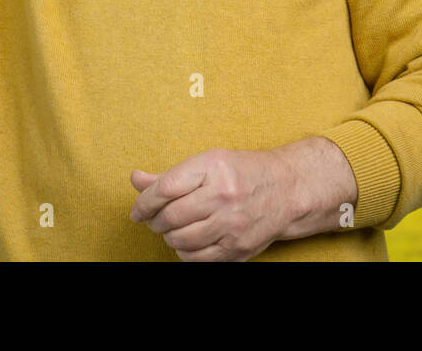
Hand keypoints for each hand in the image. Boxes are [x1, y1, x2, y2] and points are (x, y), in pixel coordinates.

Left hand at [129, 148, 298, 261]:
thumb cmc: (242, 172)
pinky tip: (188, 241)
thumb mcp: (207, 163)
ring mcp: (232, 225)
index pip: (165, 188)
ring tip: (173, 228)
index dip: (144, 202)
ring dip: (168, 236)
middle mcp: (223, 196)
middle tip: (155, 219)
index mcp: (213, 168)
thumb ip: (170, 176)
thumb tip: (135, 179)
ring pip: (180, 240)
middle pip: (171, 217)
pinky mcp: (238, 248)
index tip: (137, 210)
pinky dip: (184, 252)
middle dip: (155, 221)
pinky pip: (196, 259)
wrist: (286, 190)